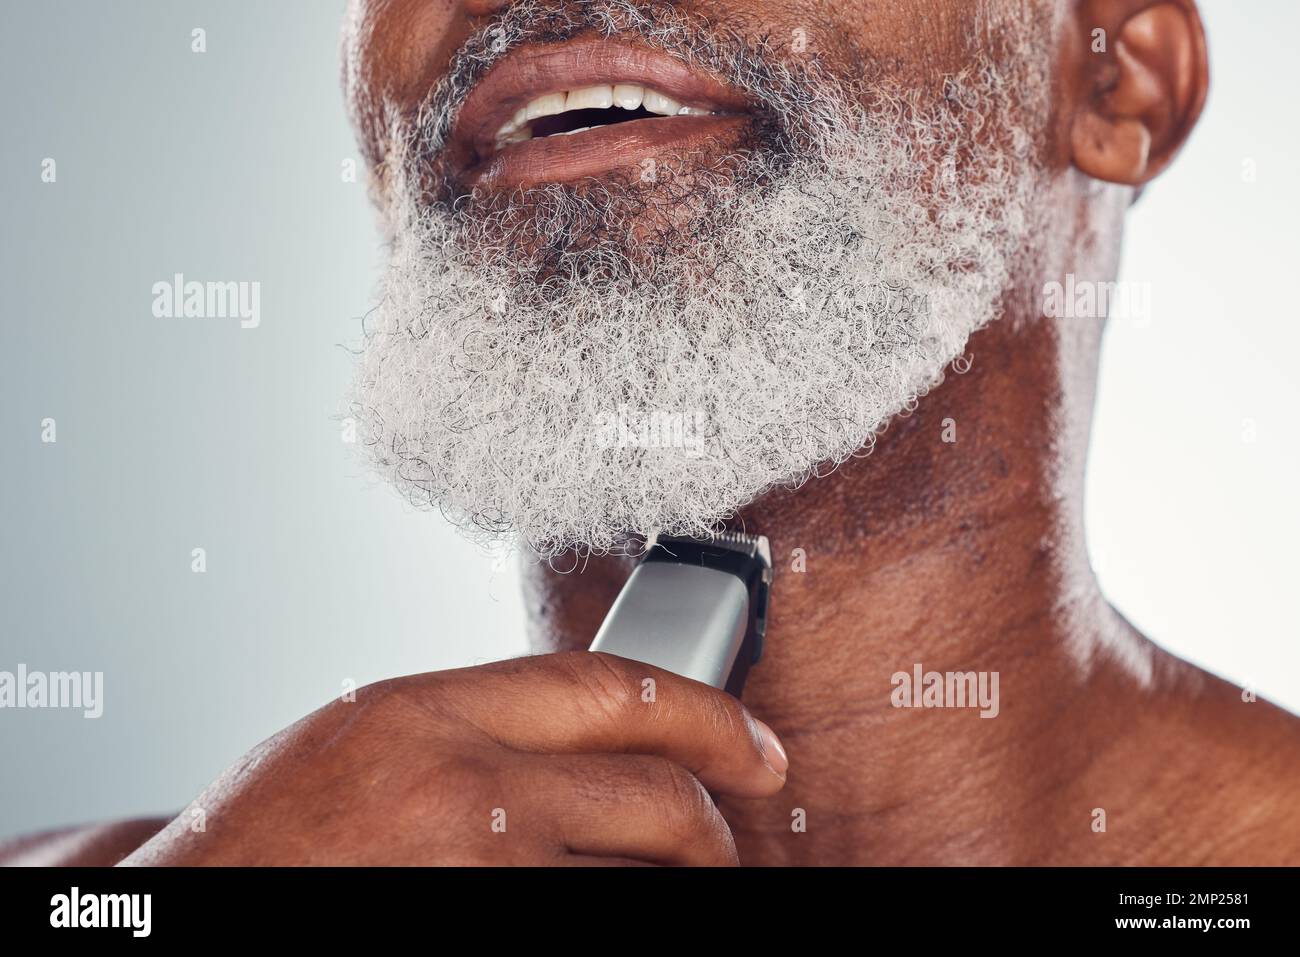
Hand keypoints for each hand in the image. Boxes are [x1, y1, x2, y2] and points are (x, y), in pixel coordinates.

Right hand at [121, 651, 787, 865]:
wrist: (193, 909)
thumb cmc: (266, 839)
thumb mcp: (362, 740)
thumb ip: (475, 726)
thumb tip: (591, 737)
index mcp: (428, 711)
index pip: (613, 688)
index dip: (709, 715)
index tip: (753, 744)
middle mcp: (461, 785)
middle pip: (655, 793)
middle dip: (712, 826)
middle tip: (727, 841)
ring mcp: (478, 870)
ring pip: (635, 879)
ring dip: (668, 884)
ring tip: (667, 881)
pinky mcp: (480, 928)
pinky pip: (590, 918)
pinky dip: (616, 908)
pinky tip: (607, 898)